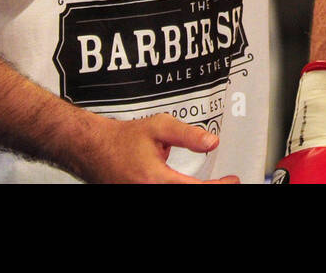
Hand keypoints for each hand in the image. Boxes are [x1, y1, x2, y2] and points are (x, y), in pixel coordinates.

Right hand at [78, 113, 239, 183]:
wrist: (94, 149)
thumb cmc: (122, 139)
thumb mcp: (159, 127)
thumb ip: (187, 135)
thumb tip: (211, 142)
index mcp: (155, 179)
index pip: (195, 190)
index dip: (218, 186)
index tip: (232, 180)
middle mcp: (149, 193)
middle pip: (186, 197)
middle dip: (208, 190)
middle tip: (225, 182)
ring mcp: (142, 197)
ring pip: (176, 198)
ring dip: (193, 189)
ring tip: (210, 183)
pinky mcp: (140, 197)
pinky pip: (166, 196)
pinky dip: (180, 190)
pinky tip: (188, 184)